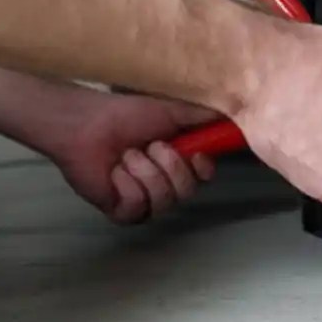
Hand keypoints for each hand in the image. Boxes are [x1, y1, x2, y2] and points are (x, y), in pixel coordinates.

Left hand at [53, 93, 217, 223]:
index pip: (204, 176)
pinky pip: (139, 208)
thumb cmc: (126, 114)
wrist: (86, 124)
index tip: (198, 154)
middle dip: (171, 167)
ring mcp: (143, 199)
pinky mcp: (122, 211)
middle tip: (151, 145)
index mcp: (178, 160)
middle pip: (187, 192)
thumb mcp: (174, 110)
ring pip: (165, 201)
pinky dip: (128, 186)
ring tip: (128, 155)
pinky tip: (115, 172)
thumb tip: (235, 118)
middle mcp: (164, 182)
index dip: (204, 170)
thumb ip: (204, 117)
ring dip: (147, 173)